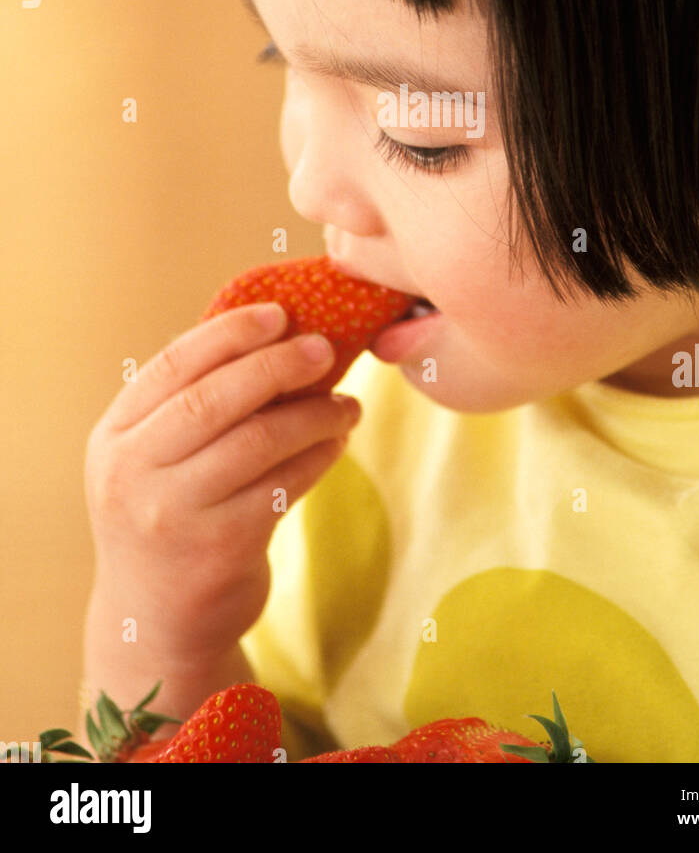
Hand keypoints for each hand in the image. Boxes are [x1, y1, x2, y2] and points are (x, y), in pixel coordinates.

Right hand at [83, 305, 360, 664]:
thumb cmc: (170, 516)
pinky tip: (337, 441)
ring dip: (313, 414)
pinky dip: (318, 456)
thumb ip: (190, 405)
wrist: (156, 621)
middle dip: (278, 365)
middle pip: (215, 398)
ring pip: (258, 440)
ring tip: (346, 404)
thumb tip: (277, 335)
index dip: (230, 333)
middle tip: (324, 350)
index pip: (173, 365)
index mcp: (115, 437)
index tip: (279, 315)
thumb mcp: (153, 460)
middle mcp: (133, 473)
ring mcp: (173, 513)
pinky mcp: (220, 548)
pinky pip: (282, 484)